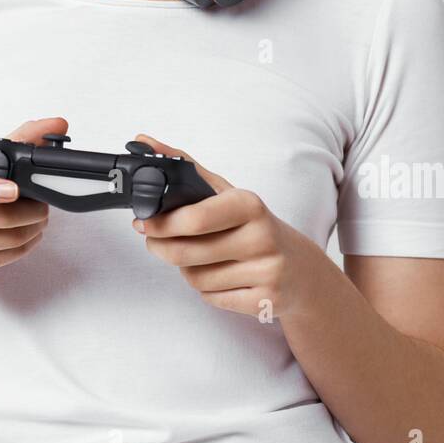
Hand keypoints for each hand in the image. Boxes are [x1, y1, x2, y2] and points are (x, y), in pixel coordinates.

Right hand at [0, 117, 67, 278]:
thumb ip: (20, 139)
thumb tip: (58, 122)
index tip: (14, 189)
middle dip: (30, 212)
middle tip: (44, 206)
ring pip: (2, 240)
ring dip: (31, 230)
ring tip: (39, 220)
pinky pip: (0, 259)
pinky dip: (23, 247)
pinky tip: (29, 236)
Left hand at [130, 132, 314, 319]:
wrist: (301, 269)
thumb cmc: (254, 225)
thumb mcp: (226, 193)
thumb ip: (184, 166)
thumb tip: (142, 140)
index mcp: (249, 205)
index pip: (196, 218)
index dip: (162, 223)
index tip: (142, 221)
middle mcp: (261, 237)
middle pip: (187, 253)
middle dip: (161, 248)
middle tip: (153, 240)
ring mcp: (266, 271)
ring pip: (196, 278)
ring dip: (186, 269)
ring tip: (197, 258)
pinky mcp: (265, 302)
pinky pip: (212, 298)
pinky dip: (206, 290)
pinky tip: (219, 277)